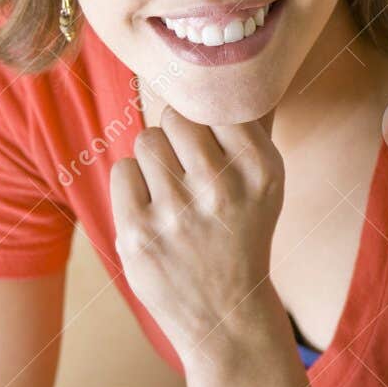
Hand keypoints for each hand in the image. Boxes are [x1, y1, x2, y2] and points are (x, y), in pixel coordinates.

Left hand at [109, 103, 284, 364]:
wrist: (226, 317)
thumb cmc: (241, 236)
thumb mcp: (266, 185)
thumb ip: (250, 129)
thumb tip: (228, 70)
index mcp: (261, 170)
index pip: (214, 106)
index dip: (205, 122)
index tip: (208, 146)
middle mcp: (222, 189)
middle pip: (175, 119)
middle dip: (177, 141)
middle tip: (187, 175)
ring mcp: (177, 214)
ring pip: (146, 141)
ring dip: (154, 163)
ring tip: (172, 196)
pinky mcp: (138, 234)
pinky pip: (121, 171)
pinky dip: (133, 188)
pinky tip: (153, 214)